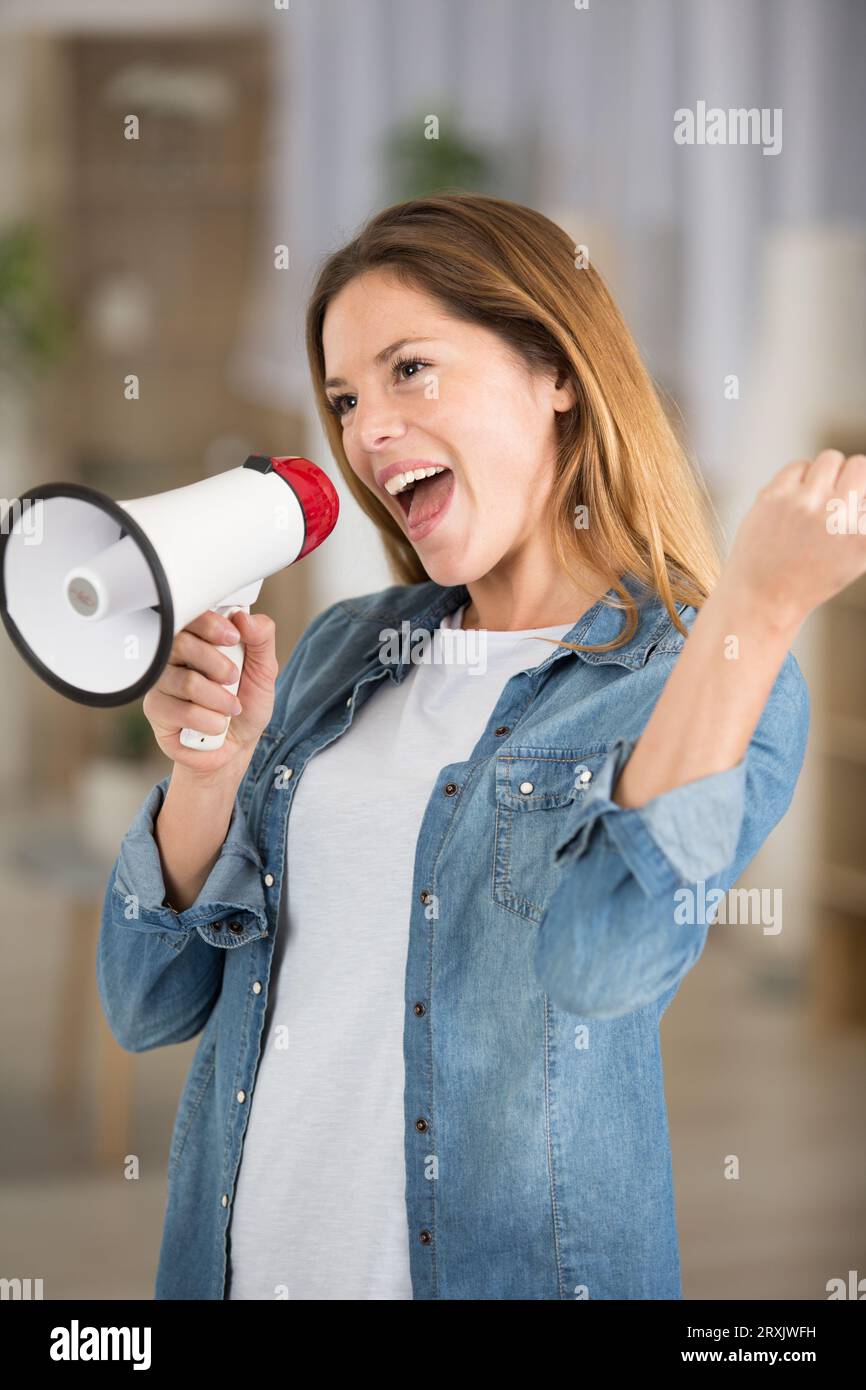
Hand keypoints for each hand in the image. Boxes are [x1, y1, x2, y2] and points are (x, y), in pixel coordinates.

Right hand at [142, 608, 278, 778]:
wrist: (236, 748)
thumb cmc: (245, 705)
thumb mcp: (264, 670)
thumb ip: (261, 639)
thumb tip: (244, 617)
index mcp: (198, 639)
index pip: (190, 616)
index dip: (209, 623)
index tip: (232, 637)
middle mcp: (174, 657)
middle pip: (180, 644)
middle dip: (217, 663)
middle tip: (234, 678)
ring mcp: (162, 683)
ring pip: (186, 681)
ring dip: (219, 698)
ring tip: (232, 708)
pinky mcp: (156, 710)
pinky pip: (181, 711)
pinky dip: (209, 721)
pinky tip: (216, 725)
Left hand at [722, 448, 865, 629]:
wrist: (763, 596)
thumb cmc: (812, 578)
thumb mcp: (856, 557)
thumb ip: (865, 522)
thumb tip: (861, 495)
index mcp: (862, 534)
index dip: (863, 494)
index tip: (854, 505)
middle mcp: (837, 516)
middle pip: (859, 465)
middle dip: (851, 478)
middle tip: (837, 496)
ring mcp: (804, 503)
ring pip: (829, 459)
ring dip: (826, 475)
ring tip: (816, 499)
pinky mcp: (775, 496)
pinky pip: (798, 465)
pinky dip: (800, 479)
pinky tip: (794, 500)